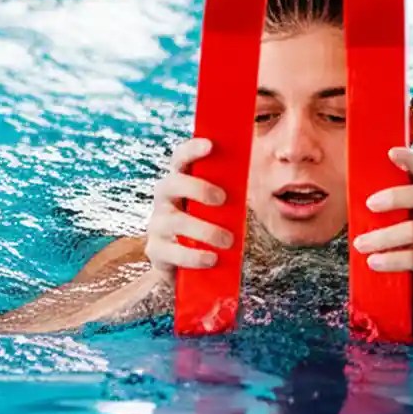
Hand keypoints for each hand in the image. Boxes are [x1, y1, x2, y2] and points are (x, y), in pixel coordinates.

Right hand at [144, 138, 233, 283]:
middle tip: (223, 199)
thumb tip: (256, 180)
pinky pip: (173, 252)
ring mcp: (156, 226)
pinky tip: (212, 259)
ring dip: (206, 230)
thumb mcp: (216, 210)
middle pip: (170, 184)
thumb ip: (226, 196)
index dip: (191, 150)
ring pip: (175, 221)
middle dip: (198, 188)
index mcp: (179, 184)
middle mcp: (163, 201)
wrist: (184, 268)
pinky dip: (195, 256)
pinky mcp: (156, 251)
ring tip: (228, 241)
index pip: (179, 160)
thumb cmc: (206, 230)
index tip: (210, 145)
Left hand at [352, 147, 412, 306]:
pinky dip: (392, 260)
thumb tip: (331, 192)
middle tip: (368, 205)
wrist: (409, 281)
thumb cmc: (388, 242)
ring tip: (360, 245)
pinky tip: (373, 263)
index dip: (410, 159)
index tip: (390, 152)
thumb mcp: (377, 221)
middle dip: (396, 197)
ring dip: (384, 237)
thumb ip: (367, 207)